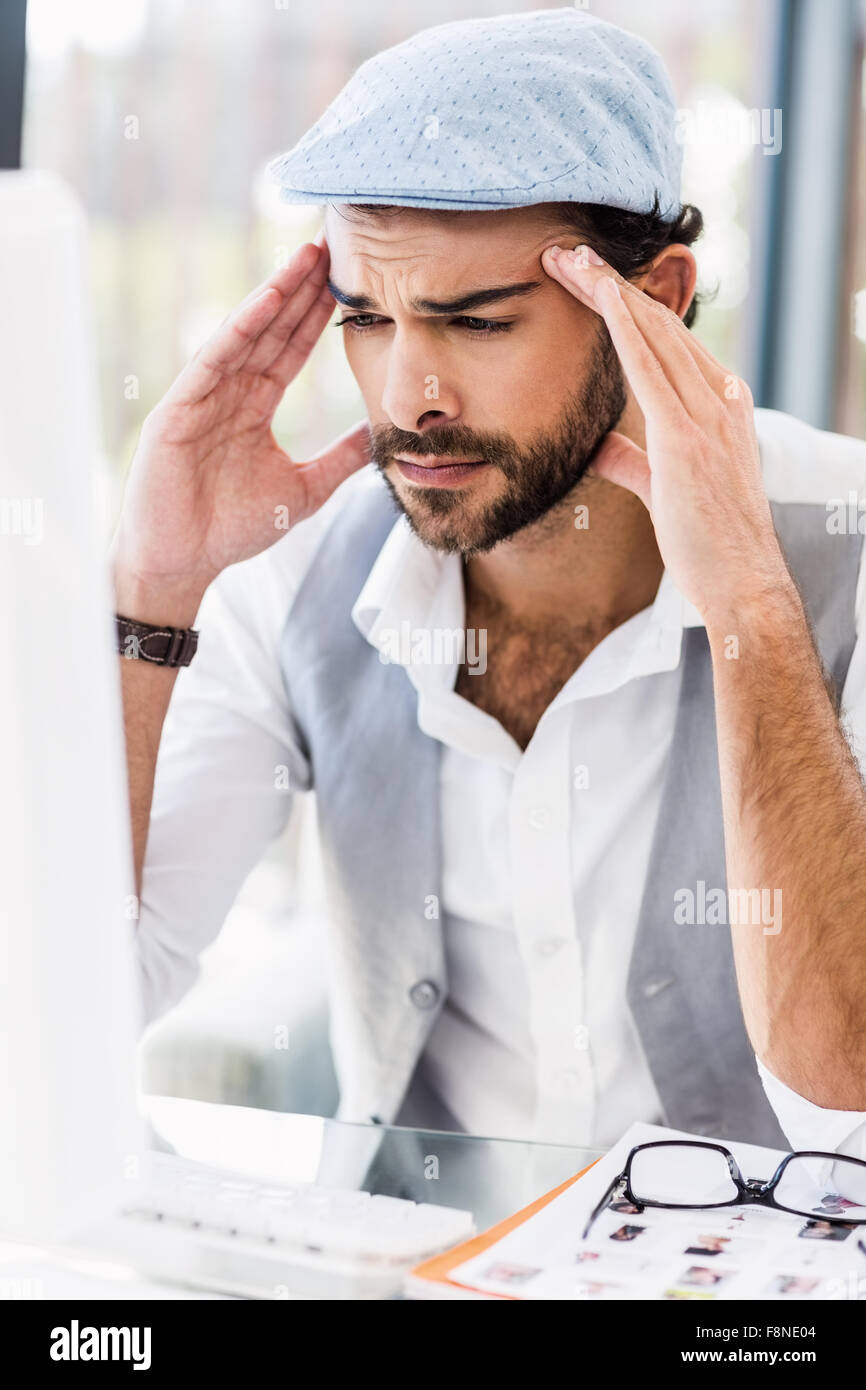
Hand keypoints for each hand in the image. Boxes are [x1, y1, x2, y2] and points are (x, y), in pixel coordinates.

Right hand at [112, 239, 368, 620]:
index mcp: (254, 406)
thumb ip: (339, 460)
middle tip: (332, 243)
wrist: (183, 561)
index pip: (291, 349)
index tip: (349, 280)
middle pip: (272, 330)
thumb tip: (380, 438)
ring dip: (276, 294)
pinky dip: (241, 328)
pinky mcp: (179, 408)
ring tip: (306, 256)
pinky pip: (215, 359)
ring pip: (246, 334)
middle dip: (301, 288)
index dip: (318, 315)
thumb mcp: (304, 490)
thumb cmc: (232, 528)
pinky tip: (268, 300)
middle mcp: (229, 392)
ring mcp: (203, 396)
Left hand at [541, 243, 790, 626]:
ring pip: (653, 333)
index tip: (586, 281)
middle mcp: (721, 399)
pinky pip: (651, 369)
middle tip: (565, 253)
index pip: (667, 340)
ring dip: (607, 291)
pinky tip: (600, 296)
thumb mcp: (663, 489)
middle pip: (658, 324)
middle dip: (609, 284)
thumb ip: (631, 460)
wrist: (743, 583)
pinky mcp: (688, 440)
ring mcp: (709, 416)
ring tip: (568, 260)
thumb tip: (597, 447)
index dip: (624, 305)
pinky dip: (624, 327)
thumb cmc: (708, 544)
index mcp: (721, 406)